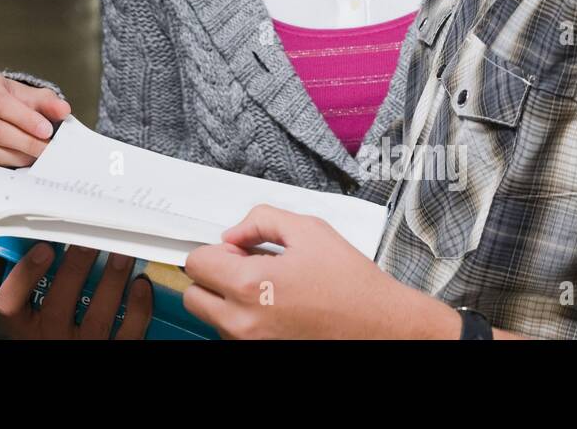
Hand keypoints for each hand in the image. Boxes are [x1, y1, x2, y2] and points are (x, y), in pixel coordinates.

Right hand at [0, 73, 71, 178]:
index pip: (0, 102)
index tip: (47, 131)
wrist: (1, 114)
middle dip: (24, 143)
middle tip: (46, 151)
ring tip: (35, 158)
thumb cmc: (18, 103)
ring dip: (15, 159)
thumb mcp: (34, 97)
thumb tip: (63, 110)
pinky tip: (18, 167)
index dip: (25, 119)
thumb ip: (49, 103)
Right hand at [0, 243, 152, 339]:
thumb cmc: (58, 333)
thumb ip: (42, 289)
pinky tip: (140, 285)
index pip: (11, 305)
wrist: (80, 375)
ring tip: (122, 255)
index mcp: (28, 330)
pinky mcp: (116, 353)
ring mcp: (84, 349)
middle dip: (76, 268)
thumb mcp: (39, 318)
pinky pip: (128, 333)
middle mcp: (52, 341)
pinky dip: (138, 308)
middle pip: (58, 306)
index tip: (44, 248)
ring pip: (98, 317)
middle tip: (90, 241)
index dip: (25, 275)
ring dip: (111, 281)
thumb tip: (55, 242)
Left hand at [182, 204, 460, 338]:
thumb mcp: (308, 230)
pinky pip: (235, 335)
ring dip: (229, 301)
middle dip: (213, 278)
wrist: (383, 327)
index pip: (194, 264)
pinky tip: (276, 307)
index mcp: (251, 286)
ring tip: (270, 289)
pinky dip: (246, 320)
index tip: (236, 250)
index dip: (215, 251)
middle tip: (245, 268)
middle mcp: (244, 322)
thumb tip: (233, 233)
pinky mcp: (262, 355)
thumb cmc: (352, 285)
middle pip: (194, 296)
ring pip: (214, 318)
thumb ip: (260, 220)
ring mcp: (252, 344)